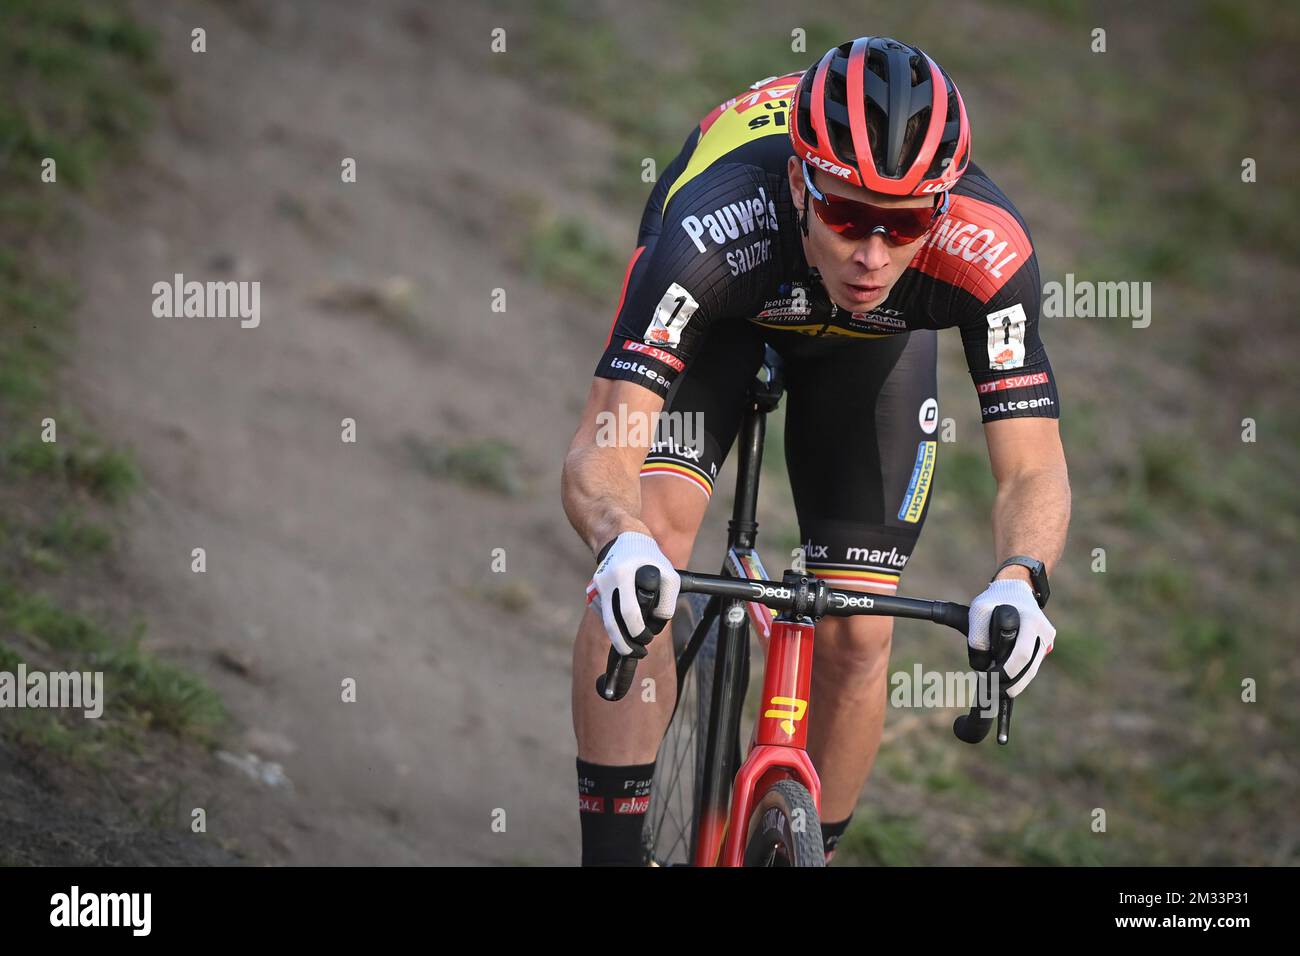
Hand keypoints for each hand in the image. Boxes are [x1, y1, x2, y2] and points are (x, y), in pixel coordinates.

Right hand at [586, 531, 679, 655]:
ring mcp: (597, 586)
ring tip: (632, 647)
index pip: (628, 612)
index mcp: (623, 574)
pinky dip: (615, 624)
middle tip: (636, 652)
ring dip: (618, 638)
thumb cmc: (648, 555)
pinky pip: (605, 613)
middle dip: (624, 644)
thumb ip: (667, 600)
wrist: (620, 537)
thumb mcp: (668, 573)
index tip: (647, 638)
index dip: (638, 631)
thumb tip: (657, 623)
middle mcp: (606, 581)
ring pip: (606, 621)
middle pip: (611, 623)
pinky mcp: (594, 590)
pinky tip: (625, 629)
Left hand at [967, 579, 1055, 698]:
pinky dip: (1020, 675)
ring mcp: (1047, 637)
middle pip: (1029, 667)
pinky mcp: (1047, 642)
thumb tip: (982, 666)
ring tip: (996, 690)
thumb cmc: (993, 600)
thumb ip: (977, 636)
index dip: (1004, 670)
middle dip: (1010, 682)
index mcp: (1030, 620)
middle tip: (990, 689)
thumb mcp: (978, 611)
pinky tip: (1007, 682)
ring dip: (1015, 683)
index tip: (986, 677)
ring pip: (1032, 669)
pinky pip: (1033, 664)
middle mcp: (1043, 630)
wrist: (1013, 588)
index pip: (1020, 654)